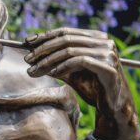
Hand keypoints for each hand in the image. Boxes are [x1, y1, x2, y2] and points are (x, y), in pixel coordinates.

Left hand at [20, 27, 139, 139]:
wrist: (112, 107)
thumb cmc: (93, 88)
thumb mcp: (71, 72)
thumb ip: (56, 61)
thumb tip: (33, 54)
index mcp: (97, 38)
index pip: (66, 31)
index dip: (45, 36)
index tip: (27, 43)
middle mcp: (104, 41)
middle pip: (66, 39)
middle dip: (43, 49)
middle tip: (27, 59)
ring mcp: (108, 53)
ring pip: (70, 50)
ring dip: (48, 60)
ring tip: (34, 70)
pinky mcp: (108, 66)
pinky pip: (79, 61)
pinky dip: (63, 66)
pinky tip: (52, 73)